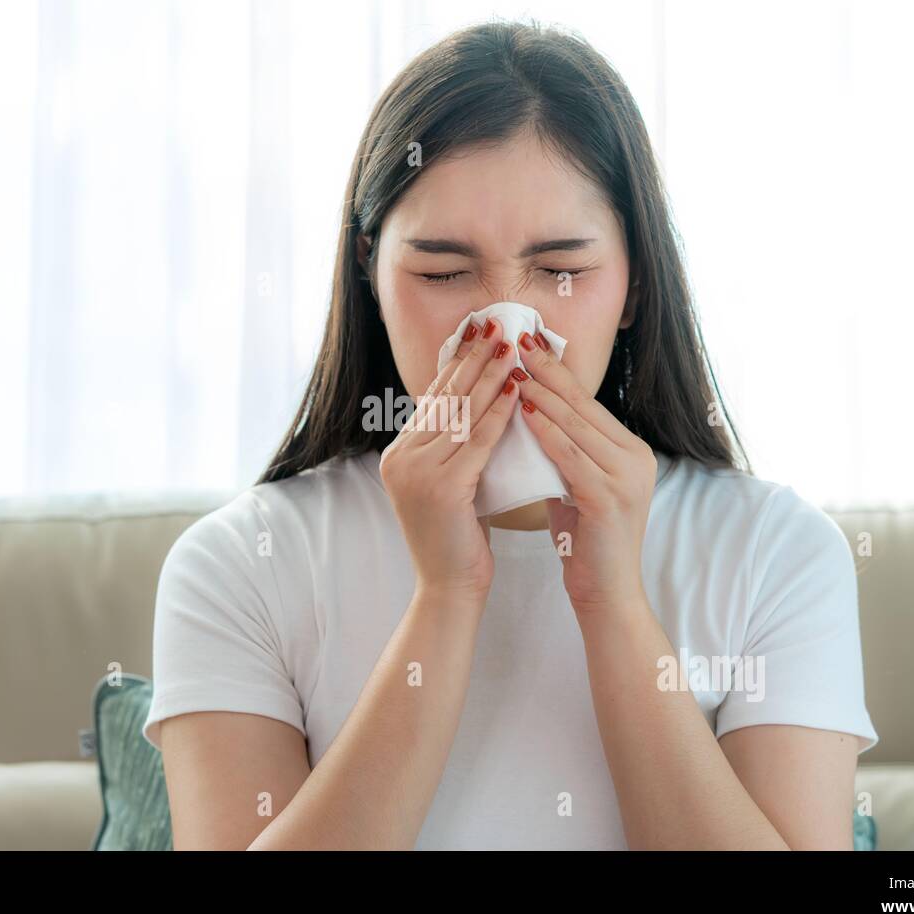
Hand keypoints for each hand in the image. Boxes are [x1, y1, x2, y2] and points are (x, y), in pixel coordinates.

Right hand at [379, 318, 520, 600]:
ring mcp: (417, 472)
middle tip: (497, 326)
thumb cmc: (457, 539)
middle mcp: (400, 459)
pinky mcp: (441, 487)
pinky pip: (477, 442)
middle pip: (444, 397)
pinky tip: (515, 392)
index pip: (433, 399)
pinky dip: (498, 413)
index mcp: (398, 455)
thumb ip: (454, 448)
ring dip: (489, 376)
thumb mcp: (450, 483)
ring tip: (512, 348)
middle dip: (473, 358)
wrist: (449, 588)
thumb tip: (479, 404)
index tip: (480, 335)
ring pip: (461, 414)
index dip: (458, 363)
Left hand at [511, 330, 657, 617]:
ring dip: (542, 393)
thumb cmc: (584, 543)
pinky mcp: (610, 498)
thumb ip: (563, 453)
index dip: (556, 371)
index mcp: (630, 452)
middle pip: (583, 405)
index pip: (587, 402)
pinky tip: (523, 411)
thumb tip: (528, 414)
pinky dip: (546, 431)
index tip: (528, 343)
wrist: (606, 596)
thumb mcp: (575, 486)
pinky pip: (571, 455)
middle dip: (548, 370)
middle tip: (517, 340)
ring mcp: (627, 478)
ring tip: (513, 367)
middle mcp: (635, 458)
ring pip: (577, 425)